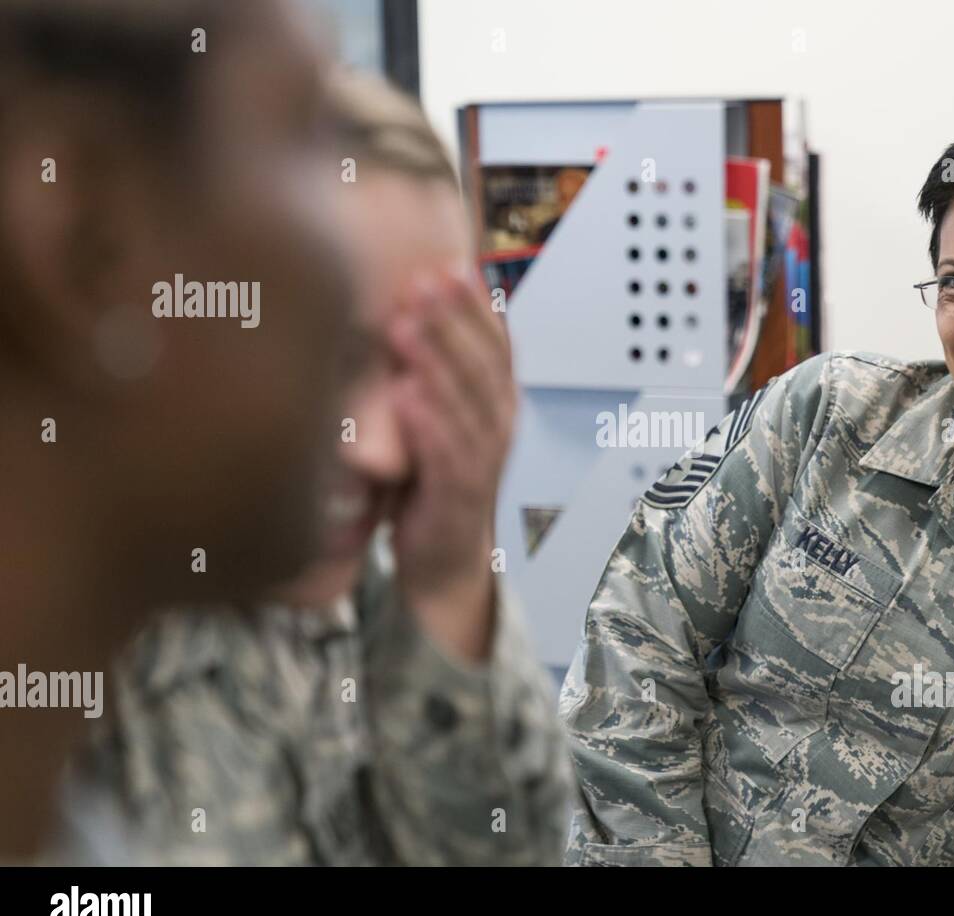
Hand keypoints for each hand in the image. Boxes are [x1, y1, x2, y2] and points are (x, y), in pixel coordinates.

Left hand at [387, 268, 515, 662]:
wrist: (444, 557)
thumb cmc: (434, 478)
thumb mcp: (438, 412)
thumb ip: (430, 365)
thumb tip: (397, 303)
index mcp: (497, 397)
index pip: (496, 340)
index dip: (474, 302)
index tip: (447, 263)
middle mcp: (498, 422)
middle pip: (482, 362)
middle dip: (452, 319)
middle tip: (422, 281)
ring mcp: (483, 459)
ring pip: (466, 402)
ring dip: (436, 362)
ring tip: (405, 326)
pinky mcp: (459, 495)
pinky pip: (447, 454)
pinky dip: (428, 424)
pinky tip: (405, 397)